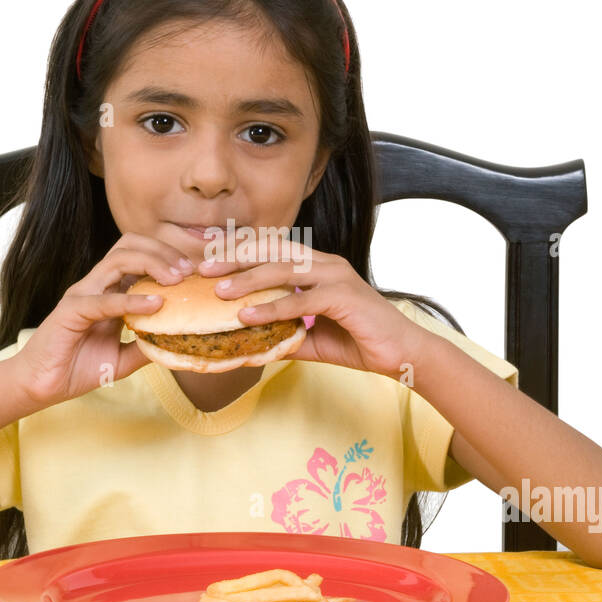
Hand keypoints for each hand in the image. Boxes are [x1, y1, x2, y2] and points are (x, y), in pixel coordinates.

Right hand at [13, 232, 191, 407]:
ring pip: (118, 260)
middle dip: (162, 250)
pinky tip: (156, 305)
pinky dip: (132, 299)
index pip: (137, 255)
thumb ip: (146, 346)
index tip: (192, 273)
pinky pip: (105, 300)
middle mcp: (95, 285)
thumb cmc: (77, 368)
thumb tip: (177, 344)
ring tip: (176, 280)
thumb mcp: (123, 359)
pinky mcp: (71, 311)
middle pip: (129, 245)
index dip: (166, 256)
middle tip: (187, 270)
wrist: (42, 387)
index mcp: (107, 290)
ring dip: (152, 264)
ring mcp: (82, 294)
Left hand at [199, 233, 427, 378]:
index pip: (270, 249)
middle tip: (201, 269)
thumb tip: (247, 348)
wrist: (400, 353)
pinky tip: (248, 315)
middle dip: (234, 257)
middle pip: (271, 250)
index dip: (238, 251)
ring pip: (283, 269)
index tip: (207, 260)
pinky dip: (273, 306)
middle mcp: (324, 263)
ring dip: (247, 278)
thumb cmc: (358, 341)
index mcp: (315, 265)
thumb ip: (282, 336)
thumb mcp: (310, 338)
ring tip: (219, 291)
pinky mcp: (344, 296)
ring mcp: (335, 276)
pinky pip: (302, 299)